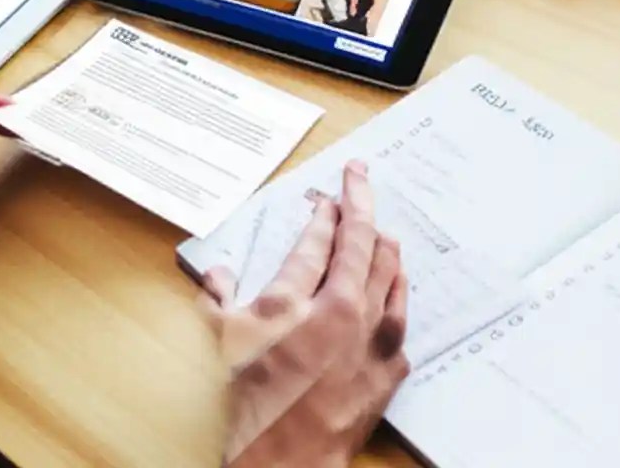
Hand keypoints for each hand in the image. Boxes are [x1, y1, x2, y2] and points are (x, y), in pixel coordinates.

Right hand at [201, 160, 409, 467]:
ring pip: (391, 271)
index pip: (320, 238)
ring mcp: (375, 337)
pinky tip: (395, 285)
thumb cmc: (258, 403)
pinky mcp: (391, 365)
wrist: (292, 459)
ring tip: (380, 227)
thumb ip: (219, 299)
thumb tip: (218, 274)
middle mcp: (344, 309)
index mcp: (298, 299)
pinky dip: (397, 291)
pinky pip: (401, 314)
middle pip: (364, 241)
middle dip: (362, 203)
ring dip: (384, 243)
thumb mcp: (224, 345)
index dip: (328, 209)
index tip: (332, 193)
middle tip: (360, 180)